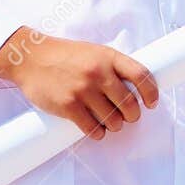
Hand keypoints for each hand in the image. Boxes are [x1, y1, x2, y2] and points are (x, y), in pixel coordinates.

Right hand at [0, 27, 158, 140]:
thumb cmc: (67, 56)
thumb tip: (136, 89)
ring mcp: (83, 90)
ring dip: (115, 125)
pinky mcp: (68, 106)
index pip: (141, 76)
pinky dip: (98, 133)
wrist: (31, 57)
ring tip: (111, 123)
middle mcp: (98, 73)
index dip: (151, 92)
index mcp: (109, 57)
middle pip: (129, 103)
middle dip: (133, 115)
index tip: (152, 103)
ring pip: (113, 120)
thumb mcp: (95, 52)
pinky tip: (97, 130)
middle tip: (129, 117)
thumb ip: (114, 67)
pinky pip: (92, 128)